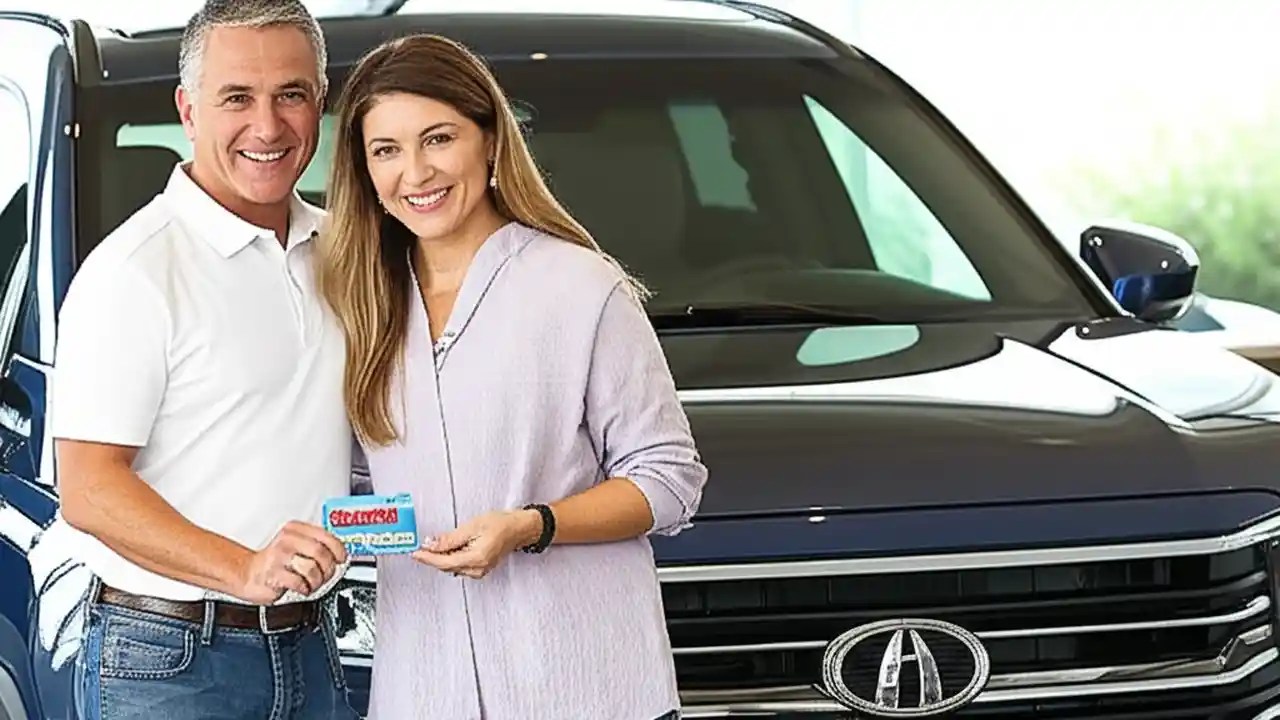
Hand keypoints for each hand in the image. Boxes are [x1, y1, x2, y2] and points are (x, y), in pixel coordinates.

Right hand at [235, 521, 347, 603]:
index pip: (325, 536)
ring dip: (316, 581)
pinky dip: (304, 588)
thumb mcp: (295, 544)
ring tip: (312, 583)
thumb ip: (315, 545)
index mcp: (295, 529)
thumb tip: (340, 553)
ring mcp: (279, 556)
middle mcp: (287, 539)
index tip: (341, 559)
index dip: (338, 549)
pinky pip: (299, 582)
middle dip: (328, 569)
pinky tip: (301, 587)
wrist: (247, 573)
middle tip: (325, 575)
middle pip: (321, 553)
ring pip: (312, 568)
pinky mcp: (273, 573)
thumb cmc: (275, 561)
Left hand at [412, 510, 540, 579]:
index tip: (415, 553)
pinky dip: (449, 559)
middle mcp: (477, 569)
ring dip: (440, 558)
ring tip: (430, 546)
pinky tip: (445, 550)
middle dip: (431, 557)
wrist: (518, 528)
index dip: (427, 558)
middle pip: (446, 566)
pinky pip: (458, 566)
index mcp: (476, 558)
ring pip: (451, 567)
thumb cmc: (500, 524)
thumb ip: (450, 538)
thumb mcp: (472, 526)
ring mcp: (479, 571)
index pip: (444, 562)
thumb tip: (431, 544)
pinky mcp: (479, 569)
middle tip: (418, 547)